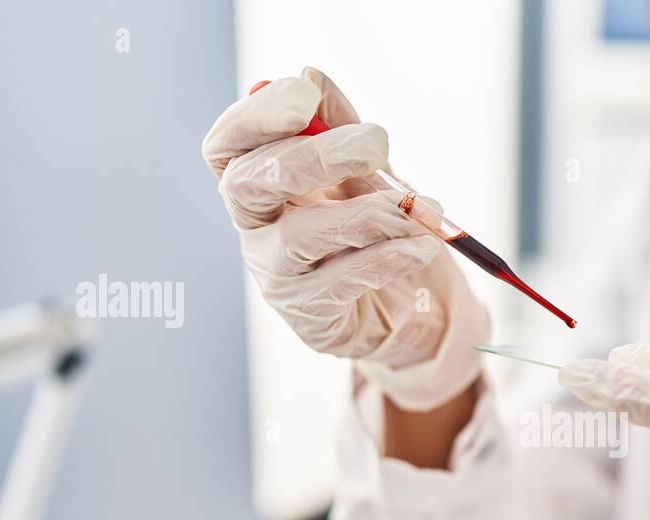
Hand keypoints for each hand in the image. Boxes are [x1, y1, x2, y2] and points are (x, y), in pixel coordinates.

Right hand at [201, 67, 487, 410]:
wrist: (404, 306)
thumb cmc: (370, 230)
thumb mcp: (364, 172)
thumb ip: (341, 128)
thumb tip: (313, 76)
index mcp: (258, 181)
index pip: (228, 145)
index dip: (255, 117)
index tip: (304, 97)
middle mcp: (255, 226)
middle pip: (251, 184)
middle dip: (312, 158)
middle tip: (375, 145)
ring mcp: (277, 273)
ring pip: (300, 236)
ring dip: (363, 215)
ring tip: (412, 208)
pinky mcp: (310, 314)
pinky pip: (341, 281)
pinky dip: (387, 258)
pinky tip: (421, 245)